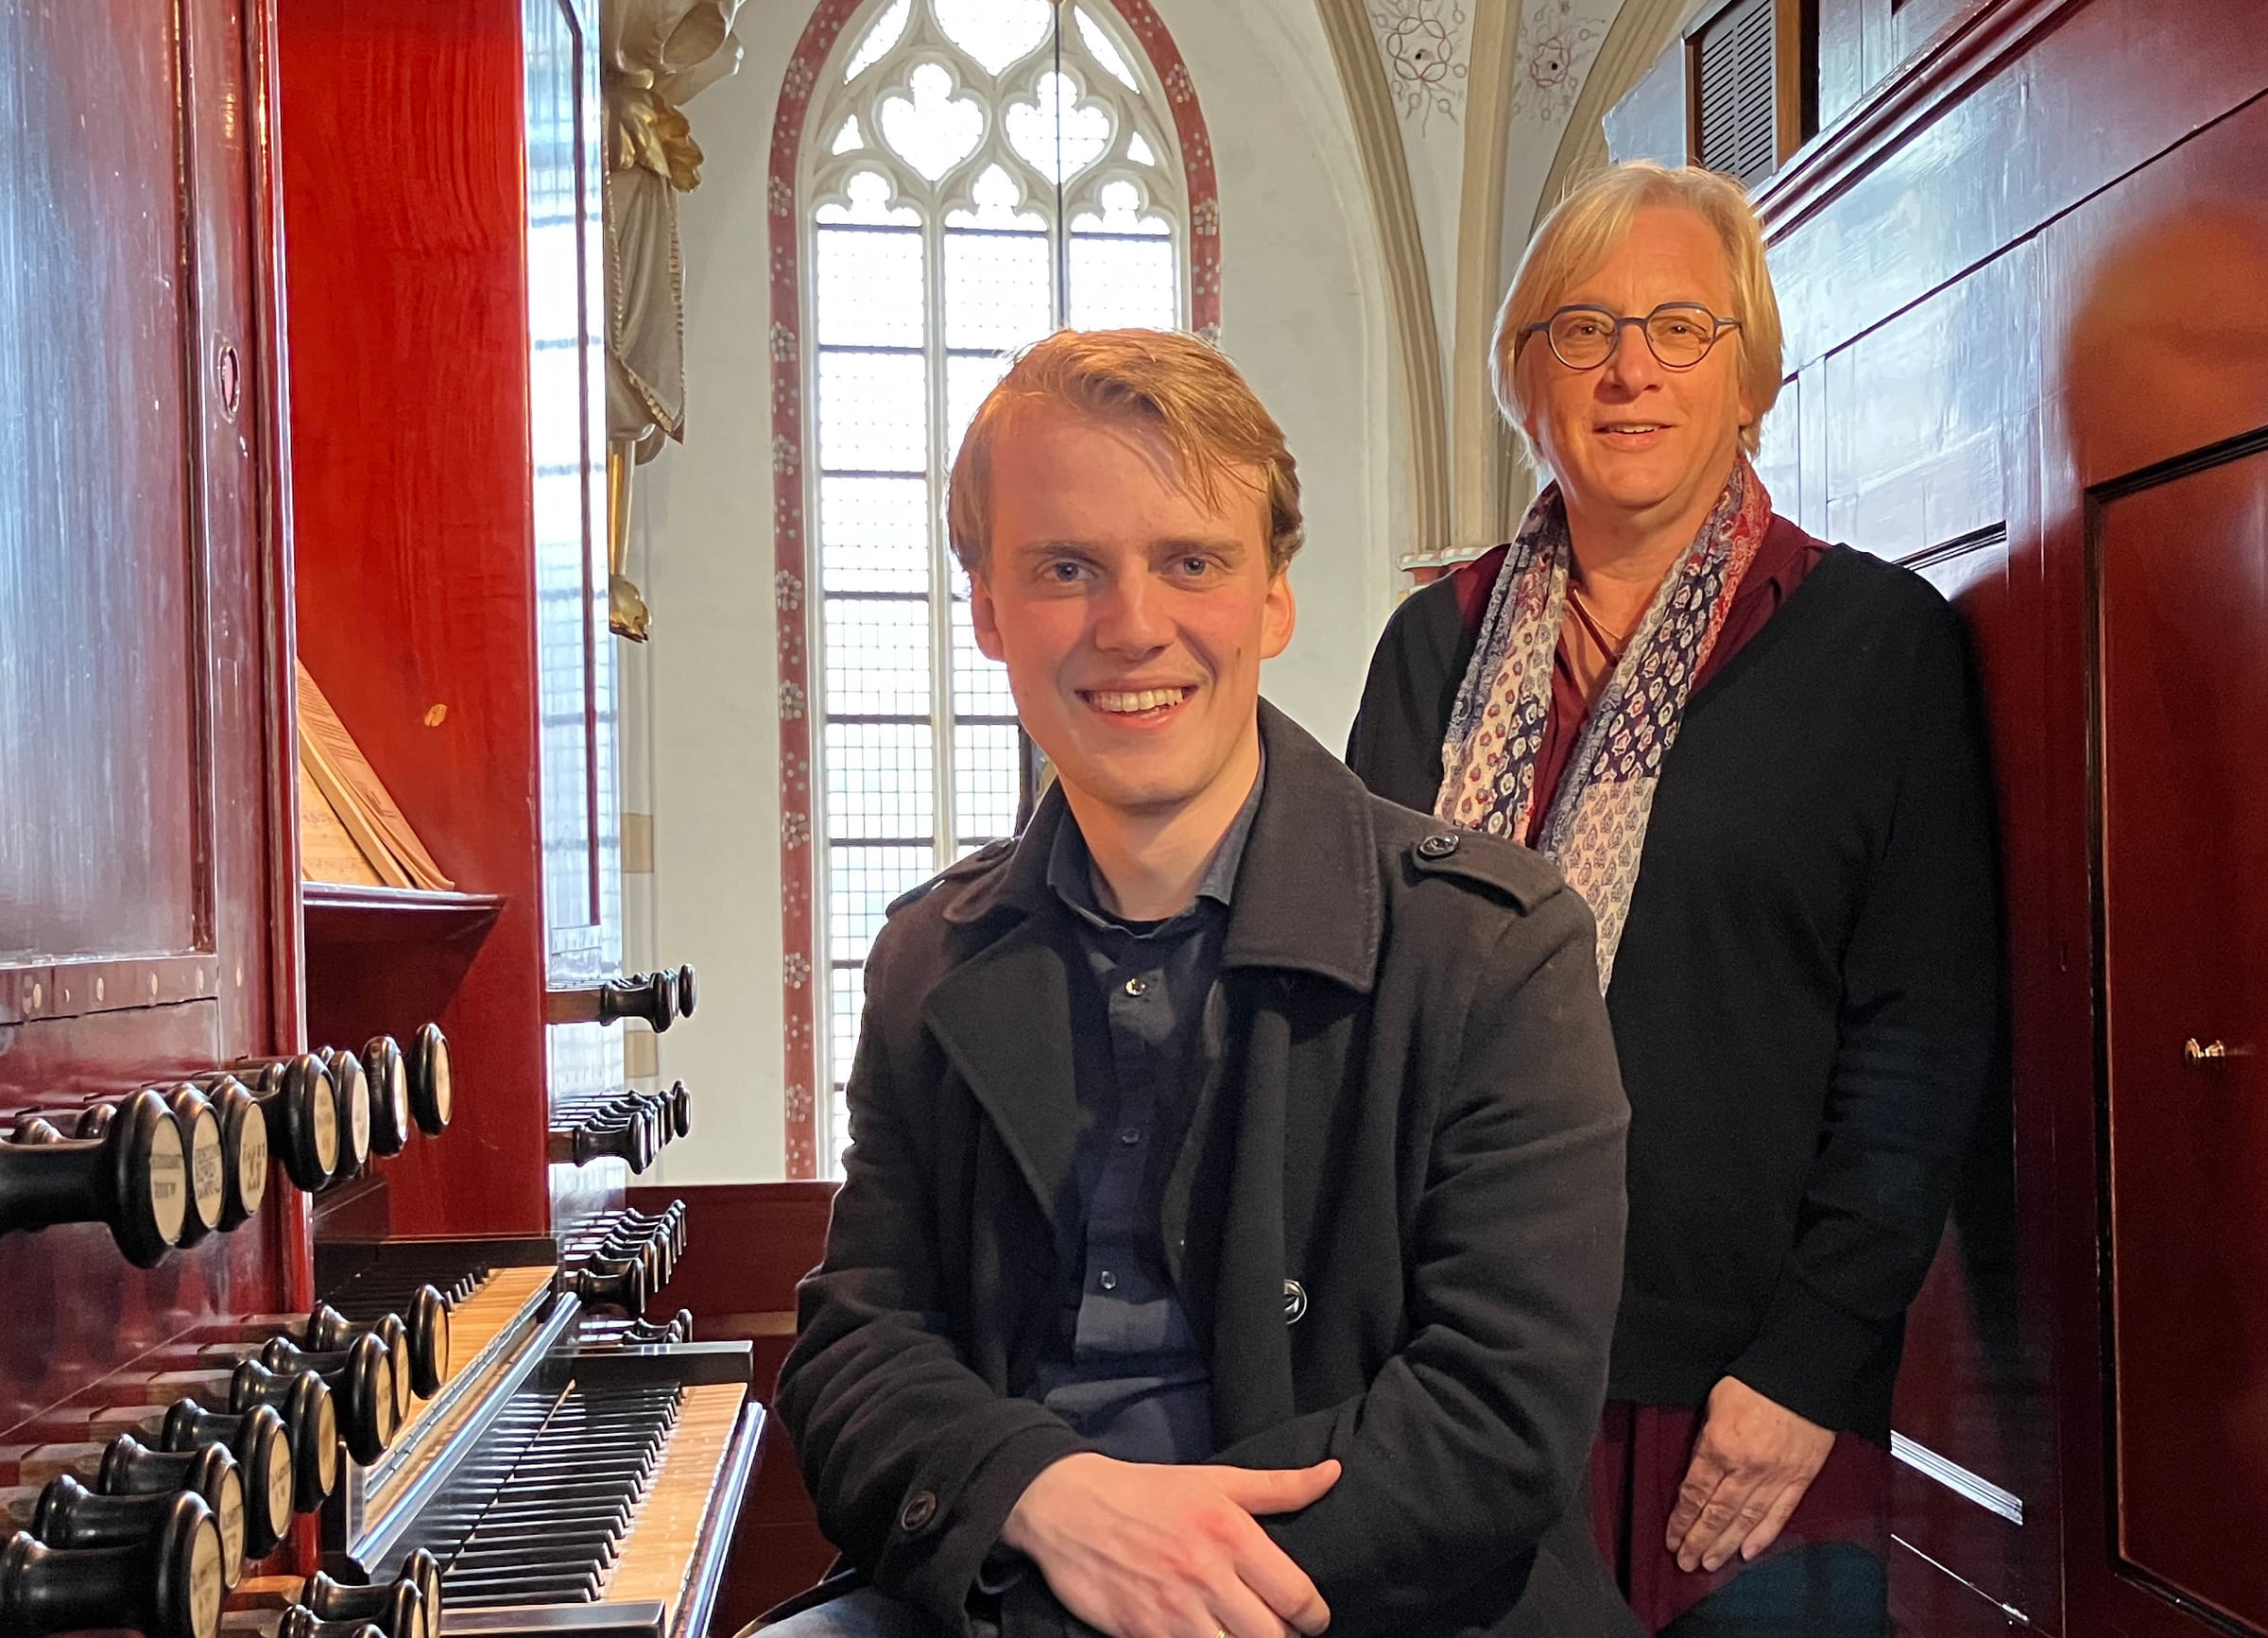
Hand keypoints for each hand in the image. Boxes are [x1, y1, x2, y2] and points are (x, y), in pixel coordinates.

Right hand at [1000, 1452, 1339, 1637]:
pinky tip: (1207, 1637)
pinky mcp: (1143, 1633)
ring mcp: (1174, 1609)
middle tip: (1276, 1630)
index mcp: (1232, 1533)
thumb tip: (1333, 1474)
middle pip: (1273, 1636)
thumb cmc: (1149, 1492)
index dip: (1313, 1617)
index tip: (1309, 1618)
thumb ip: (1281, 1486)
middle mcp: (1207, 1574)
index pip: (1297, 1597)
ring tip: (1240, 1633)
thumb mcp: (1216, 1481)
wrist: (1069, 1505)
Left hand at [1665, 1377, 1833, 1573]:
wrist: (1802, 1375)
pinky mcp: (1799, 1479)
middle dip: (1698, 1541)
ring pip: (1746, 1520)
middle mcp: (1746, 1467)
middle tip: (1685, 1562)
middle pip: (1717, 1514)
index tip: (1672, 1537)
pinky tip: (1748, 1552)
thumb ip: (1705, 1440)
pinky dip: (1763, 1536)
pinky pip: (1779, 1514)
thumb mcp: (1715, 1404)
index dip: (1681, 1520)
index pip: (1694, 1493)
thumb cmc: (1755, 1382)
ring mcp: (1775, 1476)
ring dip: (1725, 1546)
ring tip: (1710, 1564)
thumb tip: (1698, 1470)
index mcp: (1720, 1446)